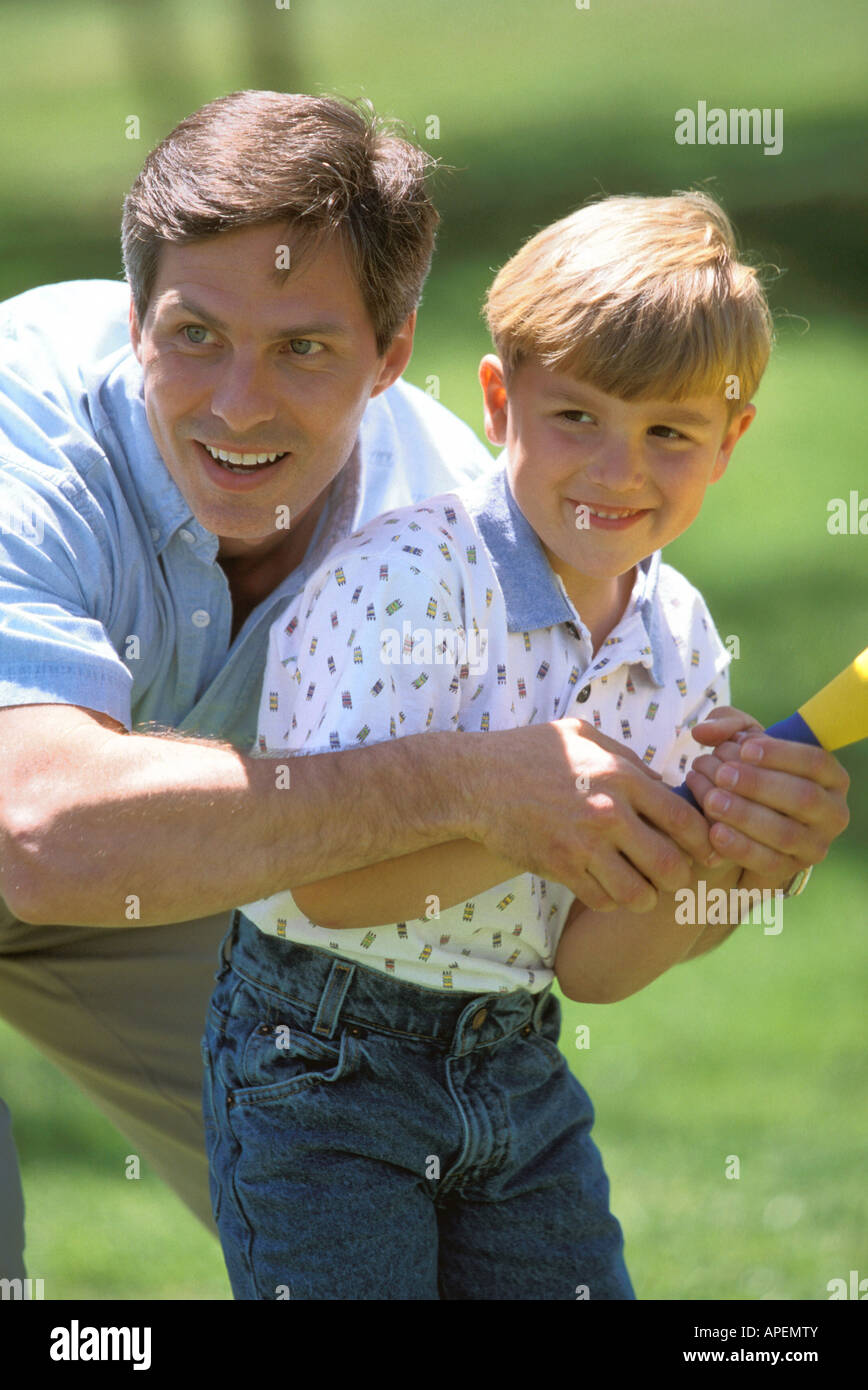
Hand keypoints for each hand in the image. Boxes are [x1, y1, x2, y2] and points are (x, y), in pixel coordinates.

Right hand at [469, 717, 720, 913]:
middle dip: (679, 878)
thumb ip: (628, 760)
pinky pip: (601, 900)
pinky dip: (609, 900)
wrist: (476, 780)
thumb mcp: (584, 736)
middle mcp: (607, 812)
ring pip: (637, 893)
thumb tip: (664, 784)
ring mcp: (582, 844)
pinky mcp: (559, 868)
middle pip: (670, 865)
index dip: (704, 842)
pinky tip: (605, 888)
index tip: (705, 852)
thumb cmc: (530, 752)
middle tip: (672, 877)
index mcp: (621, 776)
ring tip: (640, 889)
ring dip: (644, 897)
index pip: (685, 820)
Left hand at [685, 706, 850, 890]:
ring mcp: (814, 845)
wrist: (744, 823)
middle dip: (760, 785)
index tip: (743, 746)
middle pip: (803, 798)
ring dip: (747, 816)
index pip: (816, 762)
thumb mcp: (742, 743)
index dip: (781, 754)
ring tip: (713, 801)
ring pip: (786, 834)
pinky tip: (715, 833)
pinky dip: (741, 848)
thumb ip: (726, 726)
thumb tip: (702, 732)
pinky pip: (768, 863)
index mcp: (830, 777)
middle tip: (722, 774)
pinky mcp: (790, 870)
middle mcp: (832, 812)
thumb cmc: (748, 772)